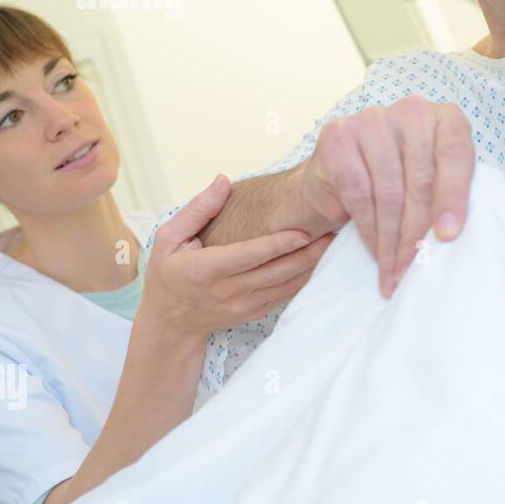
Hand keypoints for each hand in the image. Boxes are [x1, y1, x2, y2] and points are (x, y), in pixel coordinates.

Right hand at [137, 174, 335, 340]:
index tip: (305, 231)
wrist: (170, 322)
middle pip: (277, 271)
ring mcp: (244, 305)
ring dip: (314, 265)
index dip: (278, 244)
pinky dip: (306, 279)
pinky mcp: (255, 313)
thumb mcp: (168, 238)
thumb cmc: (168, 273)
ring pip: (288, 285)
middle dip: (310, 252)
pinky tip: (322, 261)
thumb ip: (197, 209)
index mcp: (206, 269)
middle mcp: (228, 290)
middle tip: (336, 231)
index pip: (249, 255)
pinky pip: (287, 294)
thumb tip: (223, 181)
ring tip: (336, 243)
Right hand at [297, 96, 474, 297]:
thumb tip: (454, 236)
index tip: (449, 236)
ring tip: (396, 272)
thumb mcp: (432, 182)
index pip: (456, 153)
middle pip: (422, 180)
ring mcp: (372, 120)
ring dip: (393, 241)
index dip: (454, 196)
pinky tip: (376, 254)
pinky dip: (370, 231)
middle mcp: (411, 111)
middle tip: (418, 268)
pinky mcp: (338, 138)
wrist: (337, 176)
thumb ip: (448, 194)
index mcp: (445, 118)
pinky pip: (360, 195)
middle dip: (419, 233)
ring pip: (390, 193)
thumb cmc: (398, 181)